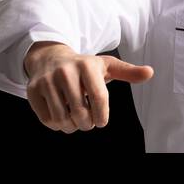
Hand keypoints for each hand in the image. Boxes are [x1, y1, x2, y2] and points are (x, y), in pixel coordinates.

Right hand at [24, 41, 154, 132]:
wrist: (50, 57)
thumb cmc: (83, 66)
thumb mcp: (106, 66)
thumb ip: (128, 72)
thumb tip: (150, 72)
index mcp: (87, 65)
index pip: (99, 99)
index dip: (101, 116)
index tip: (101, 121)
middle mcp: (65, 71)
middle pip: (80, 113)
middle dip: (87, 123)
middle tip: (87, 121)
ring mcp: (47, 80)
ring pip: (62, 119)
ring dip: (71, 126)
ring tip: (75, 119)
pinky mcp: (33, 91)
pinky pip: (47, 120)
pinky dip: (56, 125)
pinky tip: (61, 115)